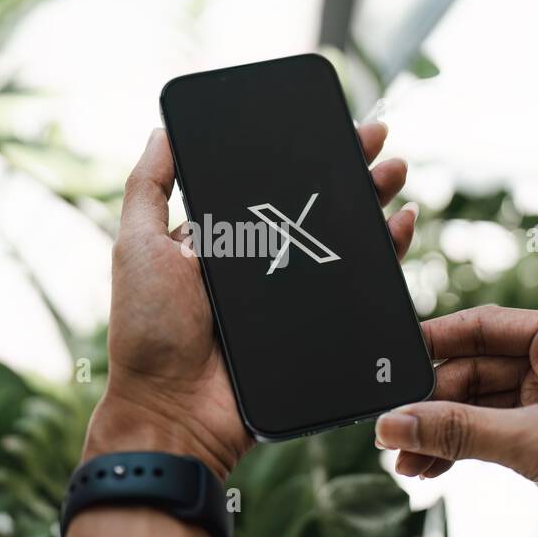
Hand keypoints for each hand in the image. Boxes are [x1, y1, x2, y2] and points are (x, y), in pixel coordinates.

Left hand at [85, 122, 417, 478]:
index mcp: (219, 241)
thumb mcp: (137, 248)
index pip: (267, 186)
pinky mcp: (316, 328)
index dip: (298, 156)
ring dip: (372, 202)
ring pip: (341, 242)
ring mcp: (289, 297)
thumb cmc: (149, 332)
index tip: (327, 124)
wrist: (177, 412)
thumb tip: (161, 128)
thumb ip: (149, 189)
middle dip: (347, 169)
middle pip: (313, 207)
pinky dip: (385, 255)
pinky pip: (356, 288)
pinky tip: (400, 225)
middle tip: (376, 136)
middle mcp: (259, 264)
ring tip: (394, 171)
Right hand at [375, 306, 537, 536]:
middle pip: (474, 369)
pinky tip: (431, 469)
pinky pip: (492, 436)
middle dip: (431, 401)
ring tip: (403, 460)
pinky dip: (462, 451)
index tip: (385, 362)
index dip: (431, 343)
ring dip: (442, 432)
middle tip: (389, 429)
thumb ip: (458, 432)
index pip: (482, 326)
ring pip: (479, 407)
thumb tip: (395, 422)